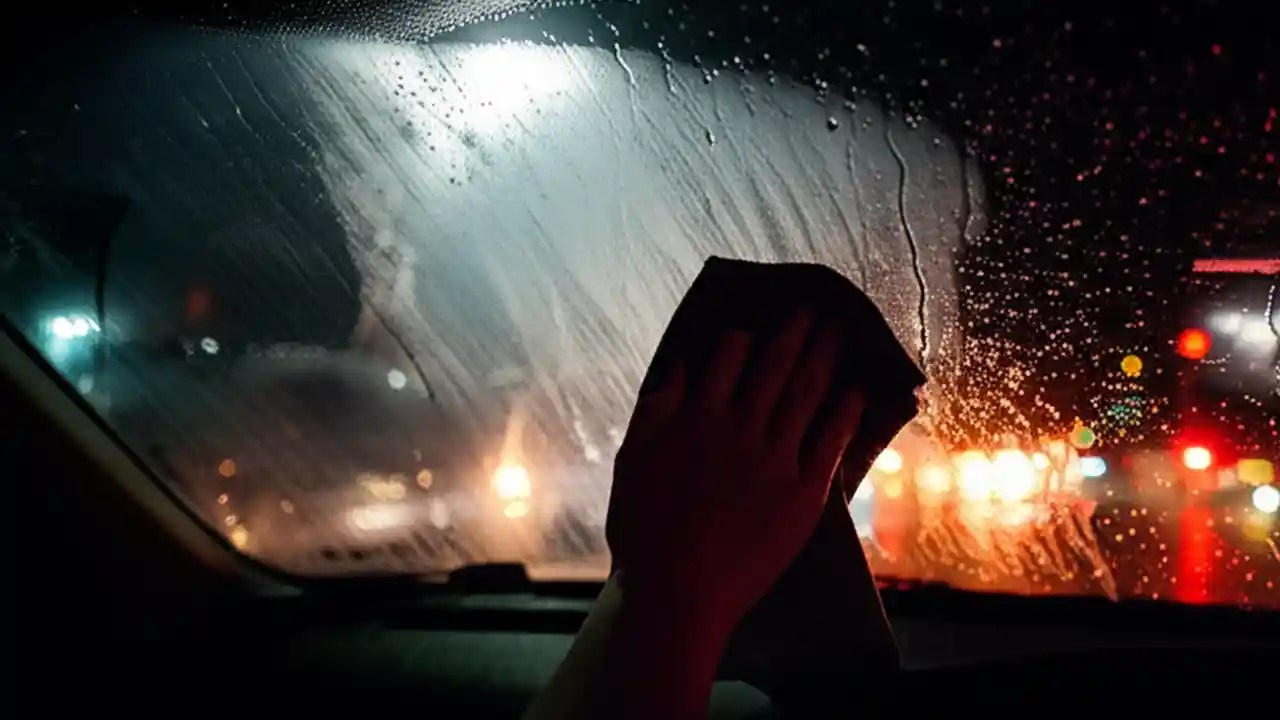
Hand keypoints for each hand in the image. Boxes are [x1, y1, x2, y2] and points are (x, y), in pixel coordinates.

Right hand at [607, 312, 866, 634]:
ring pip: (805, 395)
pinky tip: (858, 390)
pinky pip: (830, 442)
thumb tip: (680, 367)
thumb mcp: (633, 463)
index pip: (726, 361)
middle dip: (796, 333)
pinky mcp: (803, 493)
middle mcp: (739, 429)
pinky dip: (846, 412)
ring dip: (825, 358)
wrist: (679, 592)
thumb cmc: (644, 532)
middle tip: (816, 308)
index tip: (756, 323)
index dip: (743, 338)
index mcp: (696, 419)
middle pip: (774, 368)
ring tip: (840, 332)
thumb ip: (655, 411)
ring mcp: (775, 459)